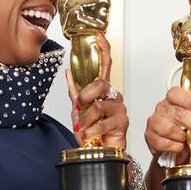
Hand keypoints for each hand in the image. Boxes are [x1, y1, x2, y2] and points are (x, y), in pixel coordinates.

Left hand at [68, 32, 127, 149]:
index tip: (99, 36)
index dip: (103, 50)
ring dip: (86, 119)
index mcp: (102, 91)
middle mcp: (113, 96)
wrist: (101, 153)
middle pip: (100, 83)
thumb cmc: (93, 132)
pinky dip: (91, 130)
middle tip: (80, 107)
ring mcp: (119, 109)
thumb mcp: (78, 110)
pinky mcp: (122, 123)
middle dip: (85, 96)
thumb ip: (75, 91)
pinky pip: (101, 122)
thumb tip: (68, 72)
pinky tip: (89, 135)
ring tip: (84, 127)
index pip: (105, 65)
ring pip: (98, 105)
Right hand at [144, 86, 190, 165]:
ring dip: (184, 136)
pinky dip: (177, 147)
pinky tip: (180, 146)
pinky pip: (165, 143)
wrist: (172, 149)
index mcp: (173, 100)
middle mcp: (162, 109)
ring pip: (170, 128)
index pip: (175, 93)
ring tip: (189, 140)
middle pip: (177, 112)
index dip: (188, 100)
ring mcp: (154, 122)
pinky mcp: (151, 137)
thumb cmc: (183, 129)